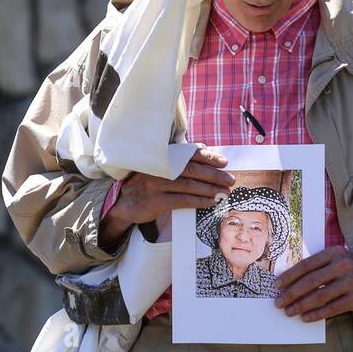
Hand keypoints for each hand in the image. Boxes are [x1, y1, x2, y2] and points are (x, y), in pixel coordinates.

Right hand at [98, 147, 232, 248]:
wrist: (122, 202)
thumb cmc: (146, 182)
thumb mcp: (159, 167)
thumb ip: (179, 158)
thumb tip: (204, 149)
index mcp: (162, 157)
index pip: (188, 154)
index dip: (207, 157)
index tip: (223, 162)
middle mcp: (159, 168)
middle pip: (192, 169)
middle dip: (214, 175)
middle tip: (230, 179)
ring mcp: (157, 185)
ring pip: (189, 186)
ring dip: (210, 189)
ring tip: (224, 193)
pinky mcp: (156, 202)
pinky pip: (182, 201)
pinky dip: (199, 201)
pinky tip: (211, 202)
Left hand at [273, 246, 352, 321]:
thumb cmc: (348, 270)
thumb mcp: (335, 261)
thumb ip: (316, 268)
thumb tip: (288, 283)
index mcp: (334, 253)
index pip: (306, 264)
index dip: (290, 276)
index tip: (277, 285)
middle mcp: (343, 265)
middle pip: (311, 281)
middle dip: (292, 293)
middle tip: (279, 302)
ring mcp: (351, 281)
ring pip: (320, 296)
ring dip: (301, 306)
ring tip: (289, 312)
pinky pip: (332, 308)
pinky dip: (316, 314)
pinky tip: (305, 318)